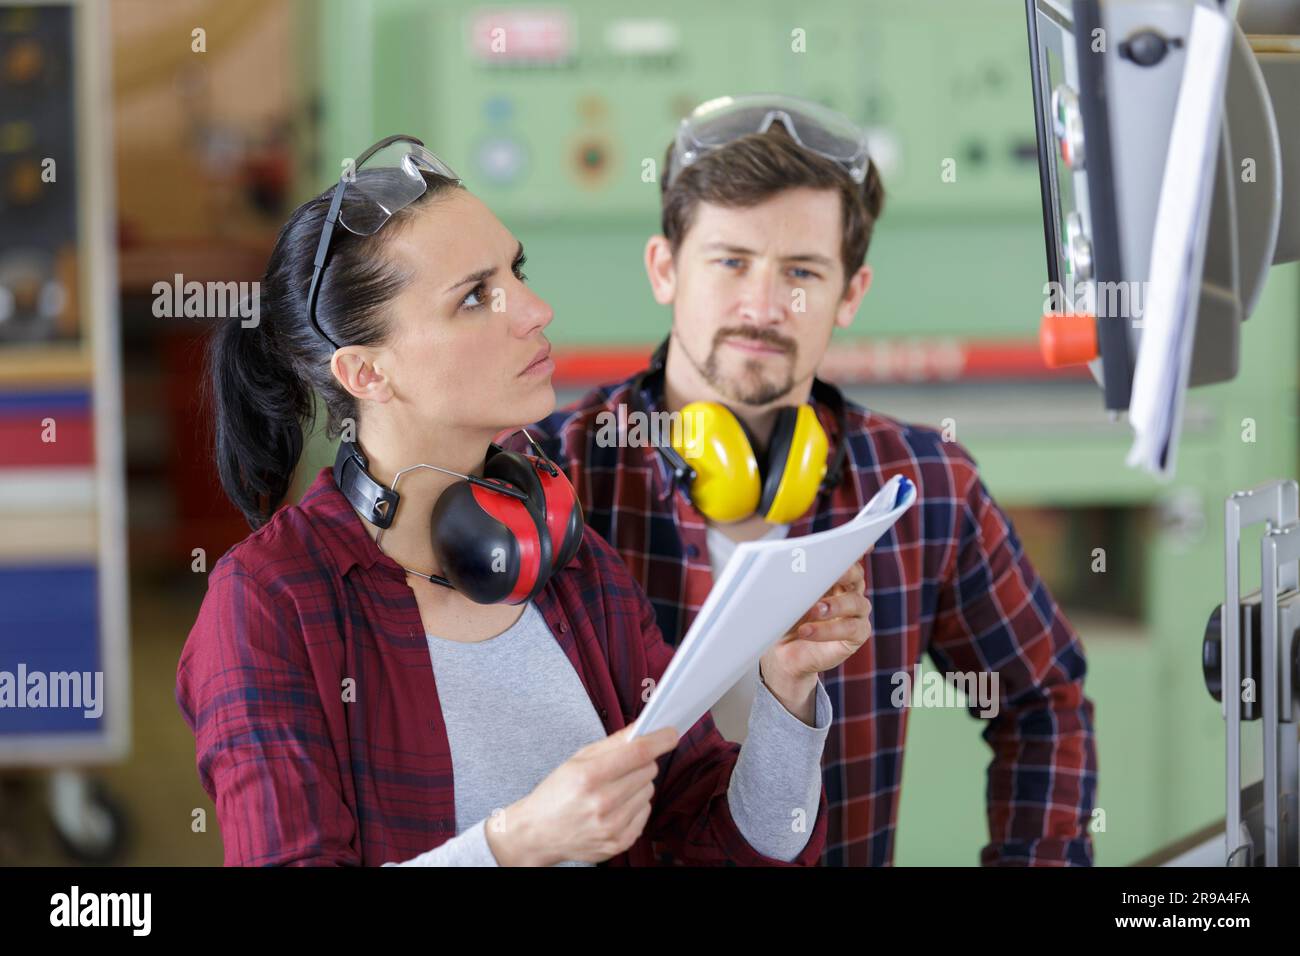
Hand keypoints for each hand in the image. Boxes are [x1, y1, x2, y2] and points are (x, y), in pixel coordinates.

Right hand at [486, 724, 679, 865]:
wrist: (539, 833)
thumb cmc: (558, 792)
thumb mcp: (578, 760)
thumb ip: (613, 743)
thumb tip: (643, 727)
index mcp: (589, 777)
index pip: (638, 753)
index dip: (660, 740)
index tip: (671, 733)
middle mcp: (602, 803)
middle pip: (648, 770)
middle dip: (641, 763)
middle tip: (623, 767)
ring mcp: (612, 826)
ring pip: (649, 790)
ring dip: (638, 785)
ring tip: (614, 789)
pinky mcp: (620, 843)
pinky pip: (645, 811)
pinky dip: (635, 805)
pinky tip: (615, 806)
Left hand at [760, 551, 872, 712]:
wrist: (781, 653)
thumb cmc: (785, 618)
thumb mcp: (787, 594)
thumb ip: (794, 577)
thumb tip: (789, 560)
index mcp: (834, 577)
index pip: (848, 558)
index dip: (856, 547)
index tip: (859, 541)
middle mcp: (849, 592)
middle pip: (856, 575)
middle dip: (845, 572)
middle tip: (829, 573)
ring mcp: (855, 614)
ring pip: (857, 602)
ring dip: (835, 605)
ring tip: (814, 610)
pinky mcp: (855, 636)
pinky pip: (851, 629)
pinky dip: (828, 630)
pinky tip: (807, 632)